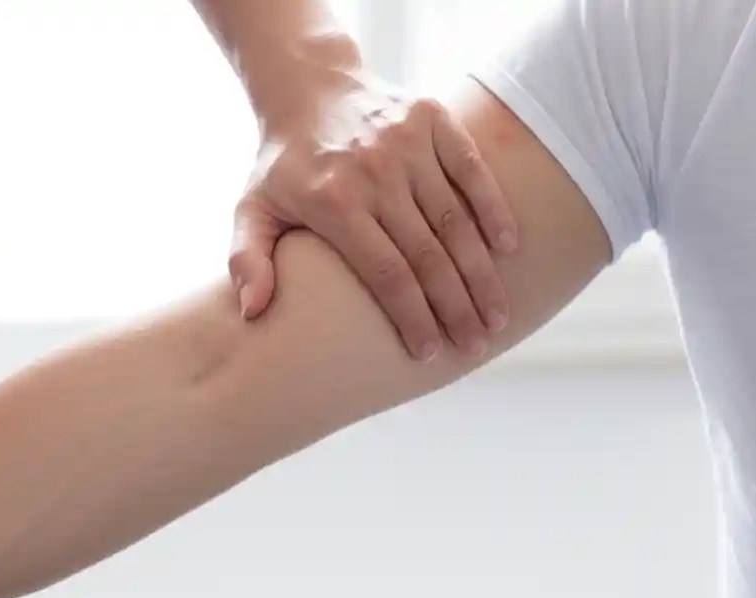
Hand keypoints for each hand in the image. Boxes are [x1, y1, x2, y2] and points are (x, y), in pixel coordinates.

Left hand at [230, 73, 518, 360]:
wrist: (309, 86)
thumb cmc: (284, 164)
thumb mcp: (251, 209)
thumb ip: (247, 260)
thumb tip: (250, 312)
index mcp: (332, 202)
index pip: (386, 273)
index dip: (412, 317)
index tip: (428, 353)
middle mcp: (373, 172)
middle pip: (427, 255)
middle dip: (455, 307)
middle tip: (475, 345)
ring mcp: (406, 143)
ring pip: (453, 220)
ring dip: (480, 272)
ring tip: (496, 315)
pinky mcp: (432, 119)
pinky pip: (471, 170)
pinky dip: (492, 209)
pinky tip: (507, 249)